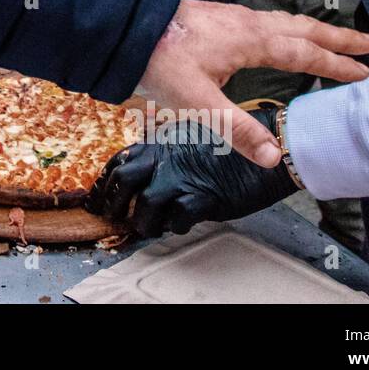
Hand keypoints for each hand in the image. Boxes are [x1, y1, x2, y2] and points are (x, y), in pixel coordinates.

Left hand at [86, 108, 296, 236]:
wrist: (271, 143)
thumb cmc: (232, 144)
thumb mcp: (191, 140)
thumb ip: (166, 155)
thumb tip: (147, 174)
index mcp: (160, 142)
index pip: (120, 161)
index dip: (103, 183)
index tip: (97, 199)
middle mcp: (166, 158)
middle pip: (123, 181)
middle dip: (112, 204)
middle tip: (113, 219)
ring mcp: (183, 177)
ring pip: (145, 206)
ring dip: (143, 223)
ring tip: (148, 229)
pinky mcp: (203, 196)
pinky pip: (177, 219)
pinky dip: (174, 227)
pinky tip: (179, 224)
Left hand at [138, 0, 368, 166]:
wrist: (124, 24)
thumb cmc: (158, 59)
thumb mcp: (197, 102)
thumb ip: (236, 129)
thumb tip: (274, 157)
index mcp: (250, 40)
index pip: (304, 52)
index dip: (335, 63)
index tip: (365, 71)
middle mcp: (246, 23)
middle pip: (301, 28)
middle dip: (335, 36)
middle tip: (367, 41)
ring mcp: (231, 16)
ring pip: (282, 20)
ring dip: (311, 28)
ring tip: (330, 35)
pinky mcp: (217, 16)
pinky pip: (265, 19)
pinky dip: (286, 25)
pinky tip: (276, 33)